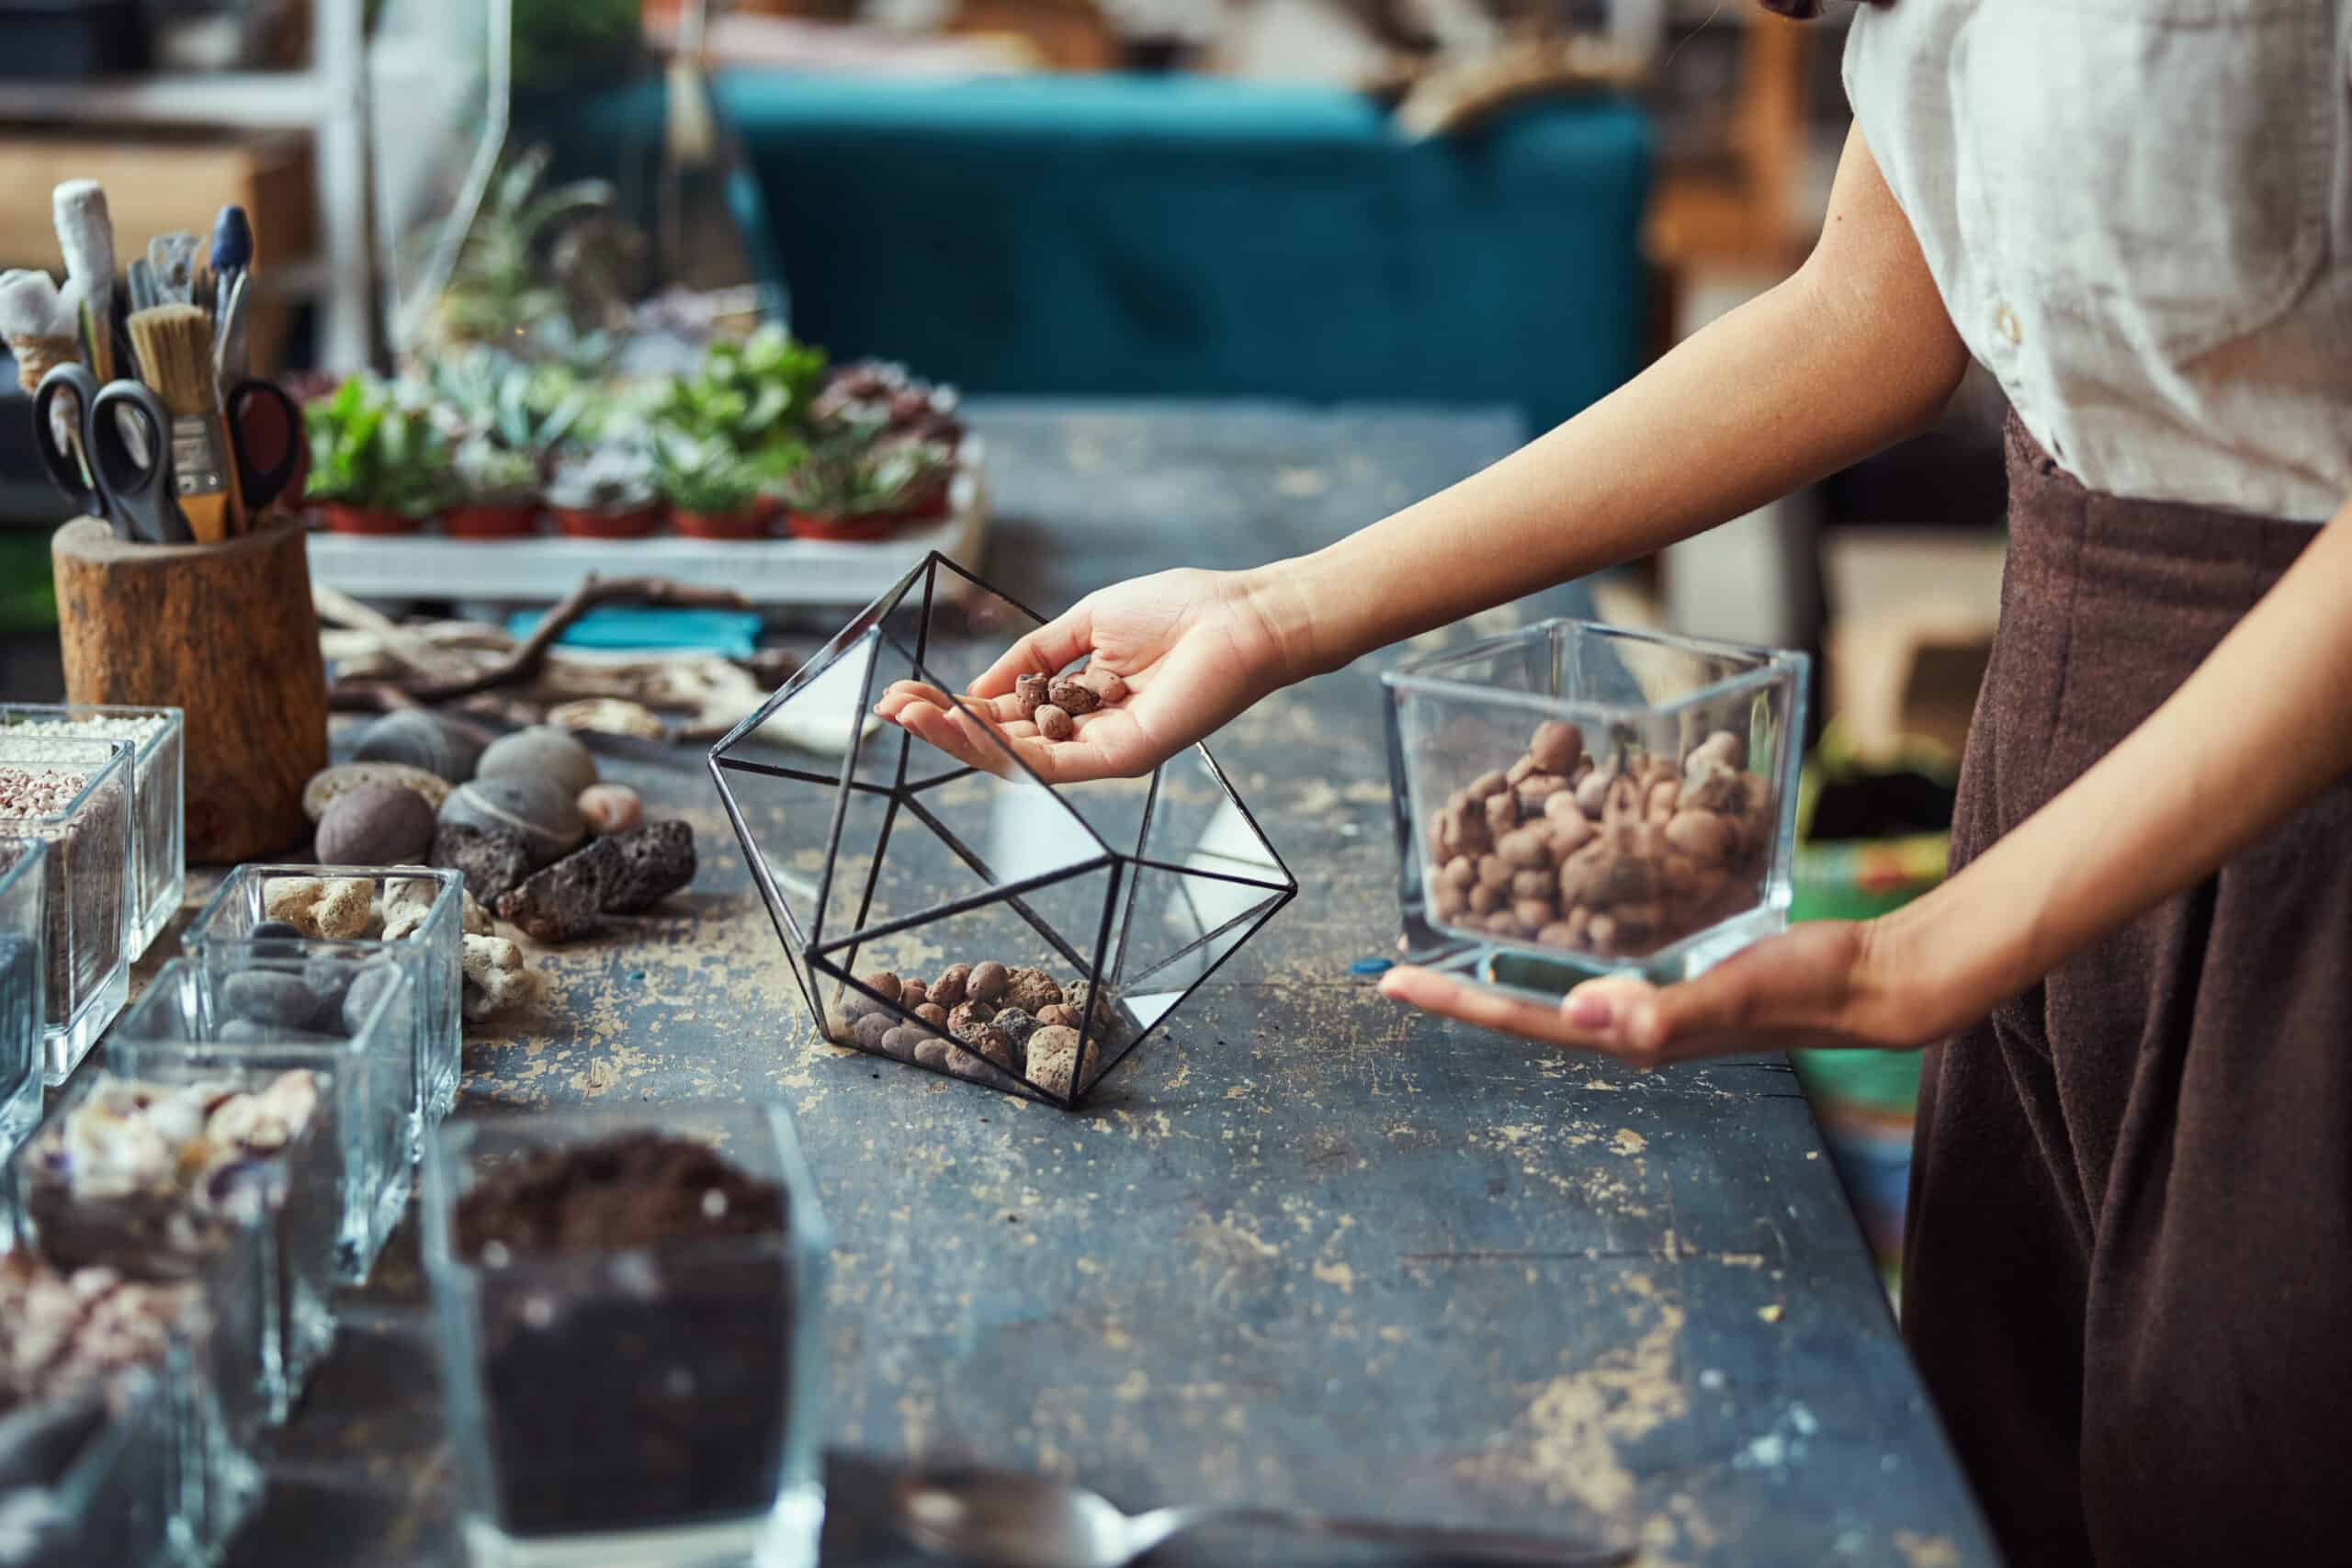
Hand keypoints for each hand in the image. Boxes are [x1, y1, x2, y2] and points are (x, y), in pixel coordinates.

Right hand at [874, 567, 1308, 782]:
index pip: (1004, 713)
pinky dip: (1001, 747)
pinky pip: (1049, 763)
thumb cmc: (1181, 610)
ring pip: (1015, 759)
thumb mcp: (1086, 622)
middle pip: (1001, 742)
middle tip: (891, 709)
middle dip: (942, 726)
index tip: (905, 693)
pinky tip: (961, 724)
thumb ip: (1034, 654)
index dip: (952, 706)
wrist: (1241, 617)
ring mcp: (1103, 751)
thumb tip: (977, 685)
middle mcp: (1087, 734)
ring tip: (910, 716)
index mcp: (1079, 701)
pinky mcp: (1122, 757)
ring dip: (958, 739)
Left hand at [1377, 918, 1973, 1067]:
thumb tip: (1572, 1014)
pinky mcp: (1674, 967)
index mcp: (1626, 1033)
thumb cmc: (1808, 989)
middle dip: (1459, 977)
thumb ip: (1661, 1013)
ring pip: (1556, 972)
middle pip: (1522, 999)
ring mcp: (1649, 995)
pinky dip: (1563, 923)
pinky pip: (1600, 946)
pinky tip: (1550, 894)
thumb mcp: (1734, 993)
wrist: (1874, 982)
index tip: (1387, 983)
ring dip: (1503, 949)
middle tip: (1397, 949)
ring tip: (1453, 915)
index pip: (1518, 1018)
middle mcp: (1626, 1018)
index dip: (1452, 1000)